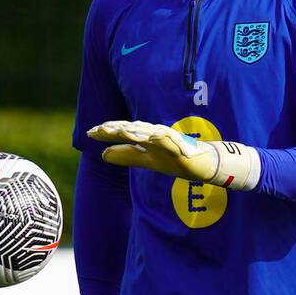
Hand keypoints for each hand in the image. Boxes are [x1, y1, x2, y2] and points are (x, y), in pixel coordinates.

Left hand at [88, 120, 259, 190]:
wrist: (205, 165)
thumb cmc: (176, 160)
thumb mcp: (147, 160)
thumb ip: (127, 156)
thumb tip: (102, 154)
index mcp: (147, 137)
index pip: (124, 133)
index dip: (108, 132)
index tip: (90, 133)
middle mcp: (156, 134)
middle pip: (133, 130)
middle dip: (115, 129)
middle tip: (97, 130)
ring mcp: (169, 139)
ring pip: (148, 132)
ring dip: (133, 131)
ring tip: (118, 132)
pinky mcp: (182, 146)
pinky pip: (169, 141)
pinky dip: (159, 137)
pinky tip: (149, 136)